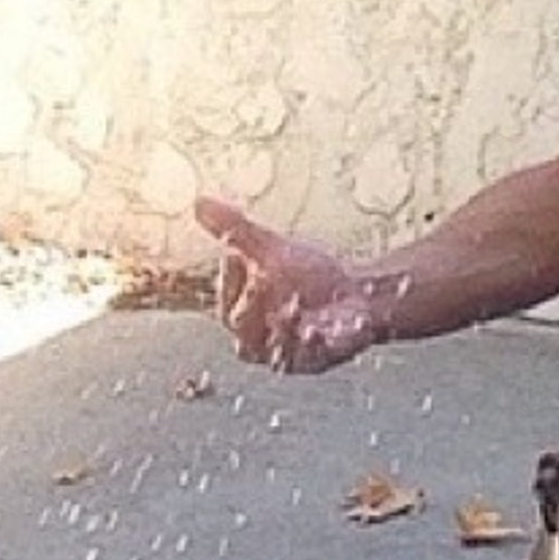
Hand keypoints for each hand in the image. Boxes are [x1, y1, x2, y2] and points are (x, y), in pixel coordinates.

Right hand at [194, 196, 385, 373]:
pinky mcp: (323, 358)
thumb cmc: (307, 275)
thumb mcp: (271, 249)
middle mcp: (261, 344)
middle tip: (267, 274)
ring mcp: (292, 354)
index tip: (240, 255)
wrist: (358, 293)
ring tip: (294, 304)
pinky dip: (322, 339)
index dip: (230, 281)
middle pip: (246, 329)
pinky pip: (320, 352)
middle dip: (255, 300)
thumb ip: (235, 231)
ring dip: (285, 324)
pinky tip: (324, 324)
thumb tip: (199, 201)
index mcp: (241, 321)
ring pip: (279, 345)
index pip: (224, 307)